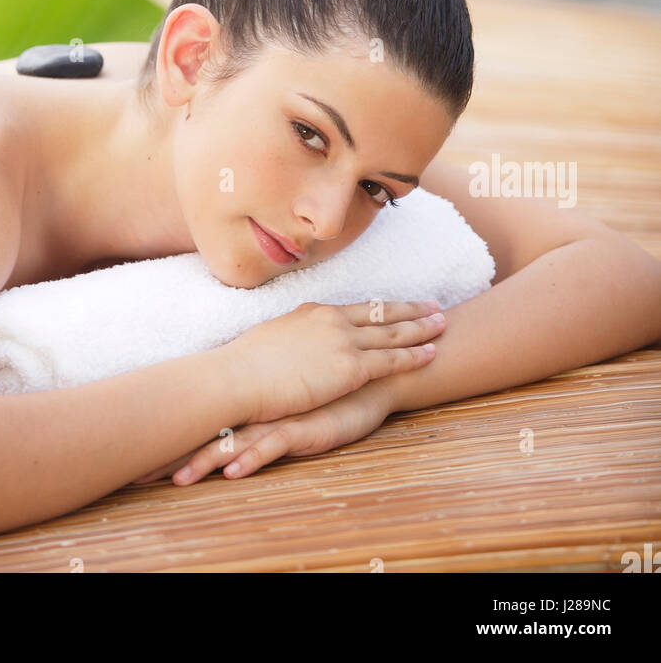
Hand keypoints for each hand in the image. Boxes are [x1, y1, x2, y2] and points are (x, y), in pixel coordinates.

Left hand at [132, 377, 397, 485]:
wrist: (369, 376)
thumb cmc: (323, 388)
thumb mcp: (283, 401)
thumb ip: (256, 406)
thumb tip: (224, 416)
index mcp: (246, 403)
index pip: (198, 420)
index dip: (167, 436)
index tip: (132, 452)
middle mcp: (255, 410)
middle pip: (205, 432)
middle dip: (171, 454)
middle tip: (134, 472)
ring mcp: (277, 419)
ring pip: (233, 443)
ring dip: (204, 463)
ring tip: (177, 480)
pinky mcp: (302, 428)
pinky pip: (272, 447)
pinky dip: (250, 459)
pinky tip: (233, 472)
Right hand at [217, 298, 445, 424]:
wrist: (239, 377)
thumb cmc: (246, 366)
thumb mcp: (271, 341)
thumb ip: (291, 340)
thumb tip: (292, 346)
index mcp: (313, 313)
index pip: (356, 309)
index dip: (381, 307)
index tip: (399, 305)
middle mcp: (333, 321)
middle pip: (381, 312)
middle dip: (411, 310)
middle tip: (434, 305)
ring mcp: (344, 342)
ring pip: (393, 333)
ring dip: (422, 329)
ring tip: (444, 324)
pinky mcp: (350, 368)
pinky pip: (392, 360)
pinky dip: (415, 356)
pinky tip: (432, 353)